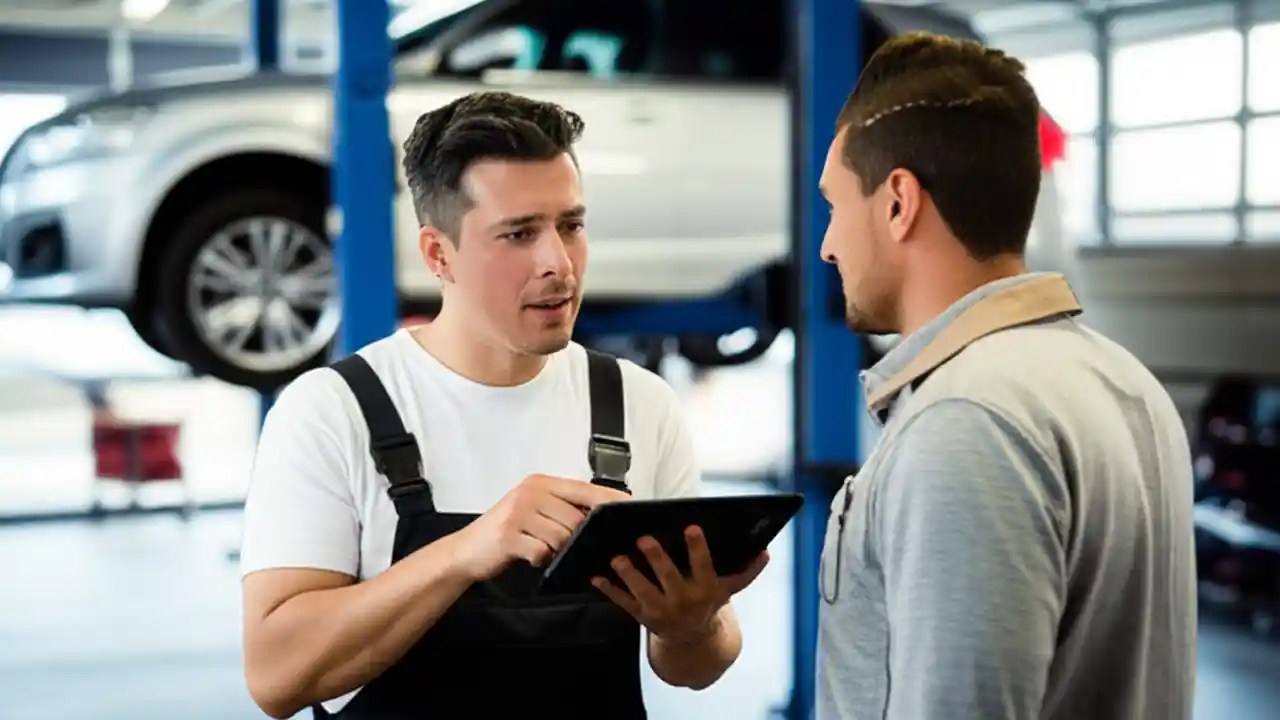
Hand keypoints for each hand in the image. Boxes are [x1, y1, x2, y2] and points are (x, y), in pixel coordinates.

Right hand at [453, 474, 630, 581]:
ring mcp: (519, 513)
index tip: (629, 506)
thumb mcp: (533, 510)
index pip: (584, 489)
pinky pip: (542, 552)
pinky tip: (528, 555)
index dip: (609, 499)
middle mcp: (531, 493)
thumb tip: (600, 515)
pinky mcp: (510, 535)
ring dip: (555, 550)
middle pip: (576, 517)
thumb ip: (562, 508)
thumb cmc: (505, 532)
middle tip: (565, 544)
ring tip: (540, 547)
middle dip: (576, 536)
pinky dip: (539, 559)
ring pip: (562, 536)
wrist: (466, 550)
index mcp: (540, 483)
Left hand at [592, 525, 768, 644]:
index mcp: (706, 589)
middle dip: (657, 559)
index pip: (703, 565)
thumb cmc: (710, 600)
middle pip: (669, 577)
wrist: (692, 638)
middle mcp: (684, 601)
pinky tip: (596, 576)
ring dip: (629, 575)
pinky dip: (609, 590)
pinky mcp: (641, 615)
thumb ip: (747, 570)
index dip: (698, 547)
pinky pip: (623, 603)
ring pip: (642, 591)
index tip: (691, 526)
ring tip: (617, 558)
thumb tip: (766, 550)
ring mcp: (661, 610)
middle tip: (644, 539)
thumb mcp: (730, 587)